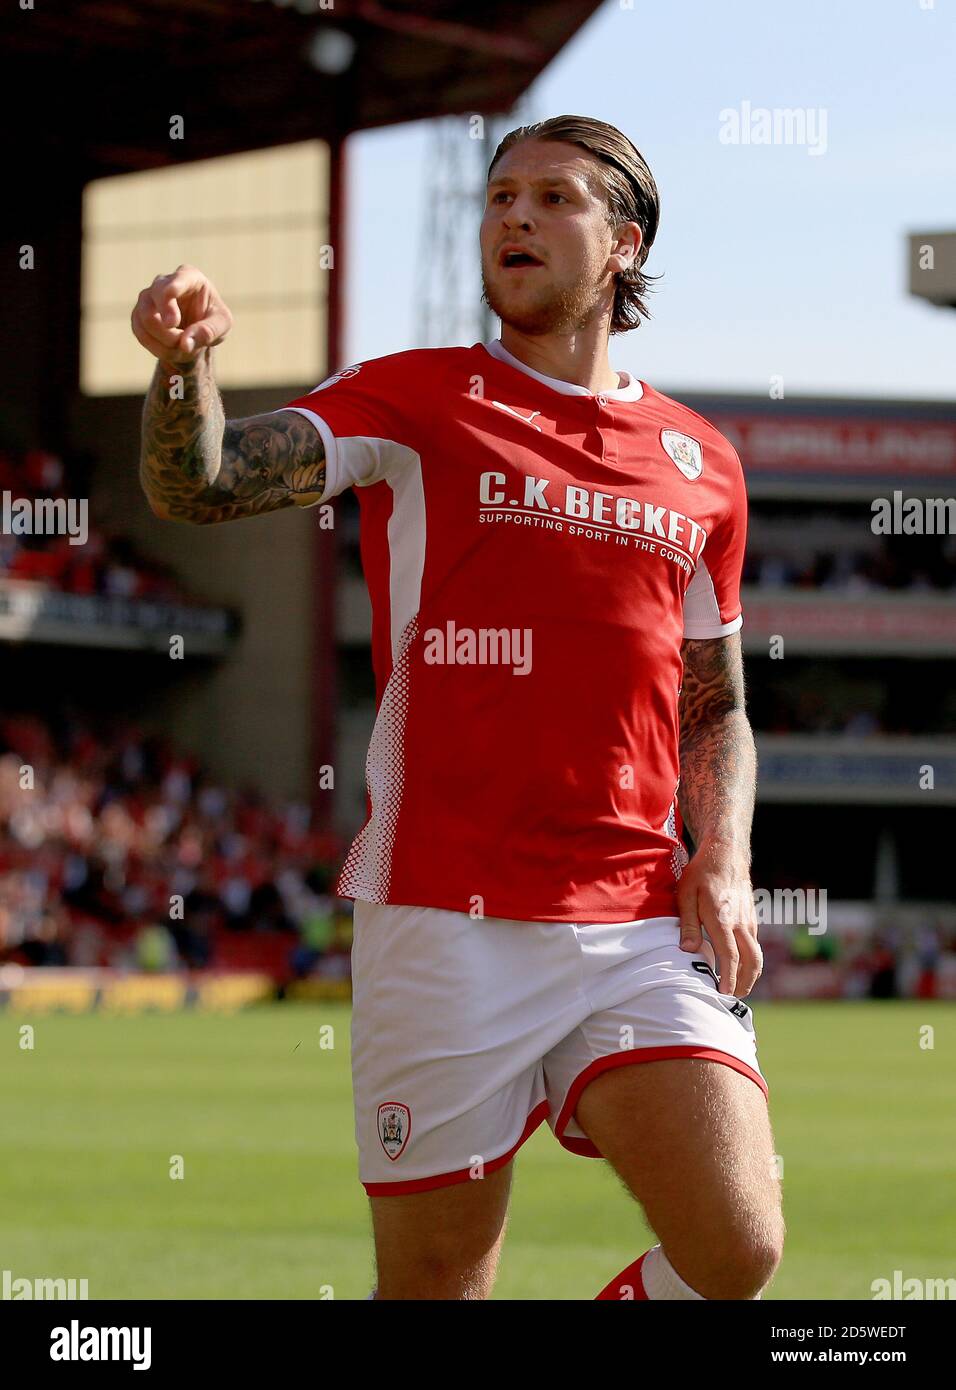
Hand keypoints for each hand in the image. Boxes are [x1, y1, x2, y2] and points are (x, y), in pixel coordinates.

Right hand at [131, 264, 232, 362]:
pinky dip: (157, 348)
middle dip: (166, 323)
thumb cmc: (213, 321)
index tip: (171, 314)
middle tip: (179, 342)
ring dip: (165, 341)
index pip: (179, 279)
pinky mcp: (138, 314)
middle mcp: (164, 281)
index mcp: (190, 276)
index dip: (172, 291)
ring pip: (146, 318)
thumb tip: (185, 343)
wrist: (196, 332)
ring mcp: (148, 297)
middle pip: (156, 296)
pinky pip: (140, 332)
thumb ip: (208, 331)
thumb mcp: (222, 325)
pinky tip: (172, 350)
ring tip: (183, 347)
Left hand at [676, 839, 761, 997]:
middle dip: (743, 984)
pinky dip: (750, 962)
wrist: (726, 853)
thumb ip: (687, 925)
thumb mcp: (686, 895)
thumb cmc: (701, 874)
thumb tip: (687, 951)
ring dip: (749, 975)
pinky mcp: (752, 919)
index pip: (730, 957)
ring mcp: (749, 921)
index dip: (728, 978)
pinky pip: (755, 946)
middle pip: (751, 962)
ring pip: (757, 956)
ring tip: (736, 988)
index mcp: (723, 919)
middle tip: (730, 999)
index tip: (723, 995)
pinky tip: (738, 967)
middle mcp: (741, 923)